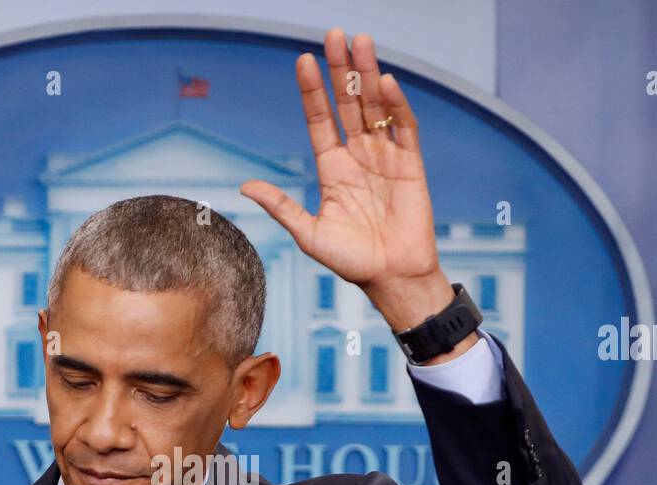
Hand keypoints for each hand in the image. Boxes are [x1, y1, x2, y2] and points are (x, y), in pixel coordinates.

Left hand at [241, 29, 470, 351]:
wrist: (391, 278)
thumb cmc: (351, 261)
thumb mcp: (309, 233)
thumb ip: (282, 206)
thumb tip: (245, 187)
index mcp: (332, 169)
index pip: (320, 120)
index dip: (312, 92)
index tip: (302, 62)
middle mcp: (358, 156)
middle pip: (347, 104)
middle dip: (341, 70)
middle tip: (334, 35)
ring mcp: (385, 158)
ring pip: (375, 107)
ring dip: (368, 75)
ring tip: (360, 43)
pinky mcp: (411, 165)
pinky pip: (404, 129)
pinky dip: (397, 106)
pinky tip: (386, 83)